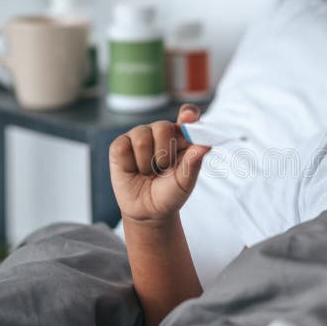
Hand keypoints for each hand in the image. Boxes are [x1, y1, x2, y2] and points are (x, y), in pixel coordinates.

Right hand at [109, 103, 210, 226]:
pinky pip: (123, 147)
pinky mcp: (120, 145)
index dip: (188, 114)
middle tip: (164, 169)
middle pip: (163, 126)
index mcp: (182, 136)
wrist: (149, 211)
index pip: (188, 114)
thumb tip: (206, 144)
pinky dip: (129, 165)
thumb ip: (194, 161)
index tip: (189, 118)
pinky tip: (133, 170)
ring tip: (148, 172)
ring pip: (142, 138)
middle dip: (165, 154)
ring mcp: (139, 135)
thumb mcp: (186, 181)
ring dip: (147, 163)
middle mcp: (161, 131)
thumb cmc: (171, 192)